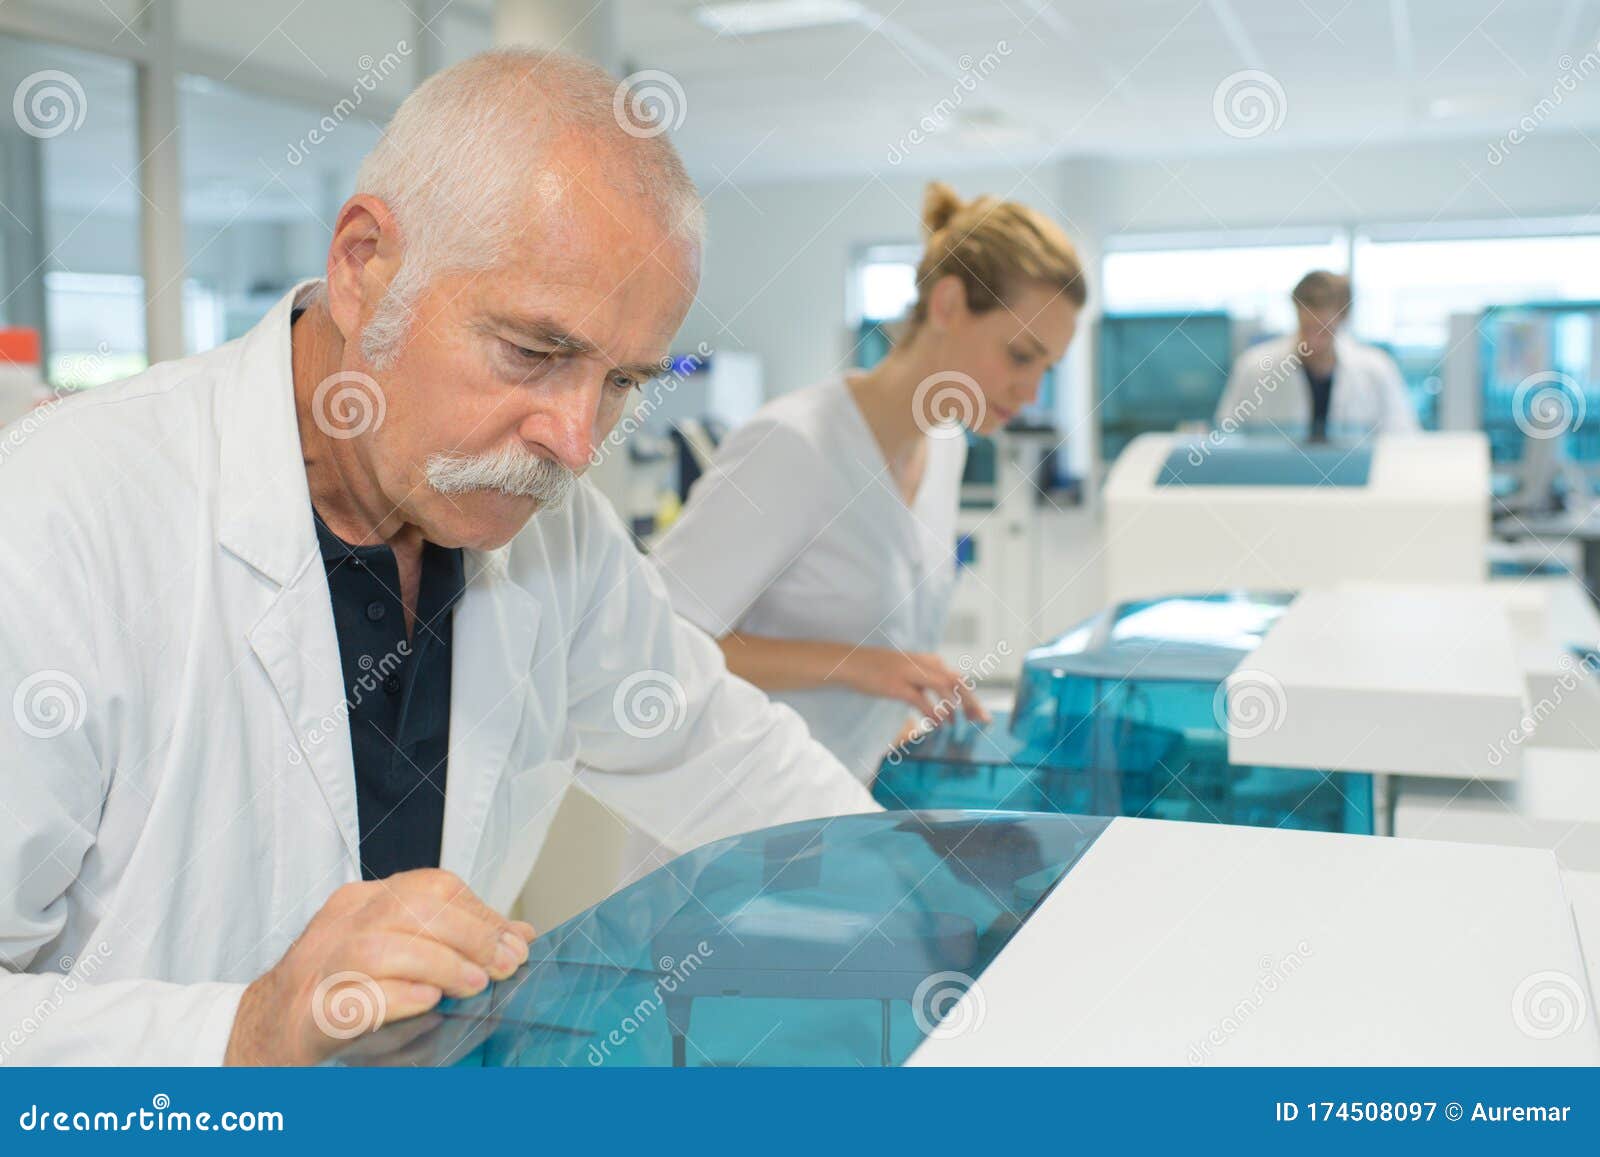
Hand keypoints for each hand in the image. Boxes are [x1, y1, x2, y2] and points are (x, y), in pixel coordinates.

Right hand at [224, 868, 535, 1065]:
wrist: (267, 1037)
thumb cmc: (343, 995)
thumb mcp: (401, 958)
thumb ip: (454, 941)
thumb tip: (519, 936)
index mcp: (365, 902)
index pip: (432, 887)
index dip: (481, 914)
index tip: (515, 945)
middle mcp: (341, 924)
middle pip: (409, 908)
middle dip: (469, 935)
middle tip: (504, 967)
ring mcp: (320, 966)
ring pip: (379, 947)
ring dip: (439, 965)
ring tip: (474, 986)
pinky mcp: (310, 1015)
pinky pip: (351, 999)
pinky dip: (396, 998)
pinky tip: (428, 1004)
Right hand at [835, 647, 991, 727]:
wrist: (852, 663)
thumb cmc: (880, 670)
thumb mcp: (909, 672)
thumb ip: (927, 683)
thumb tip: (946, 705)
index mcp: (929, 660)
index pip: (958, 679)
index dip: (972, 698)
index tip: (980, 716)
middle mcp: (923, 663)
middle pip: (957, 682)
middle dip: (972, 703)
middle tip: (981, 721)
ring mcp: (910, 673)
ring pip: (944, 687)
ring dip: (955, 708)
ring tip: (958, 724)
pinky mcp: (896, 685)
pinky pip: (921, 699)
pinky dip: (932, 712)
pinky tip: (937, 724)